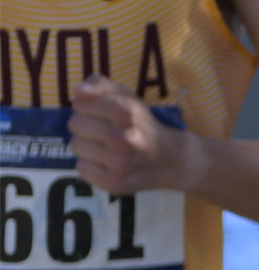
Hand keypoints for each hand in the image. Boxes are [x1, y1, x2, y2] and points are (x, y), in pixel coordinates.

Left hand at [66, 75, 195, 194]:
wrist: (172, 160)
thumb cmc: (144, 125)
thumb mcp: (129, 98)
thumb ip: (102, 86)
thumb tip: (79, 90)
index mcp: (128, 113)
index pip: (81, 102)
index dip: (88, 105)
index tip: (101, 111)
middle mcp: (123, 139)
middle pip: (75, 124)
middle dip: (86, 123)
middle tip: (105, 129)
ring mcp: (119, 164)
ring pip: (76, 146)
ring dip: (87, 144)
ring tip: (106, 146)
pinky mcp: (114, 184)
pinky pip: (81, 168)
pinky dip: (91, 164)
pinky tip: (107, 162)